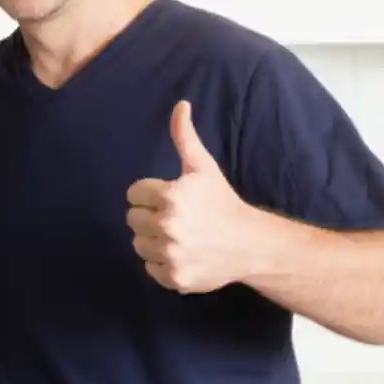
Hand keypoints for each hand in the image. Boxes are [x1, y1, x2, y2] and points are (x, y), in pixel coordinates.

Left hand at [125, 100, 255, 293]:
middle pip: (132, 219)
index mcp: (170, 197)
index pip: (133, 194)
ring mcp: (171, 255)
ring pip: (138, 244)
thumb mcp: (203, 167)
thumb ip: (185, 137)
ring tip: (179, 235)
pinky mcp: (175, 278)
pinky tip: (183, 253)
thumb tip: (180, 105)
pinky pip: (150, 268)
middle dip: (150, 215)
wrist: (251, 244)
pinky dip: (162, 263)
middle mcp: (168, 227)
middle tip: (176, 216)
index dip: (150, 194)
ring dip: (153, 239)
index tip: (171, 197)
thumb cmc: (222, 201)